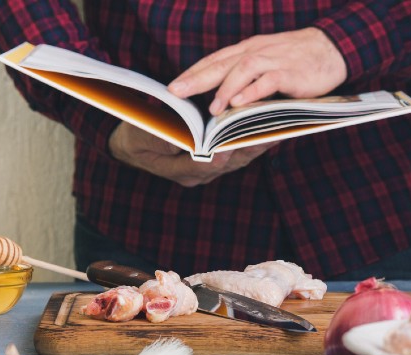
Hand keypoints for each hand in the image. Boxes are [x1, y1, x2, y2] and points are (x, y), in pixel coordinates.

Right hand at [108, 122, 275, 186]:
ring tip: (275, 126)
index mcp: (181, 172)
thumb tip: (176, 137)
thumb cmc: (136, 137)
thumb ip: (159, 138)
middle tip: (266, 133)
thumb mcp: (141, 136)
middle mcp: (200, 174)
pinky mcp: (220, 157)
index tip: (230, 146)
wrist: (135, 146)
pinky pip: (241, 149)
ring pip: (240, 156)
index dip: (218, 155)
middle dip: (248, 147)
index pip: (204, 166)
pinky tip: (269, 124)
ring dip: (257, 141)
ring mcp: (211, 167)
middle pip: (230, 162)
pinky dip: (254, 137)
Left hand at [168, 27, 346, 114]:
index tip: (173, 86)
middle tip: (176, 93)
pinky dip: (253, 92)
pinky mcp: (290, 72)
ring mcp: (274, 60)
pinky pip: (268, 81)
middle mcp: (257, 51)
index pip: (215, 60)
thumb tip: (223, 99)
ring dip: (225, 89)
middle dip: (196, 79)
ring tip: (212, 109)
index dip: (193, 72)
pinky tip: (239, 103)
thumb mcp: (266, 63)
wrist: (333, 49)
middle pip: (221, 63)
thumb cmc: (297, 60)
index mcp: (248, 49)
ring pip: (242, 70)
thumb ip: (246, 77)